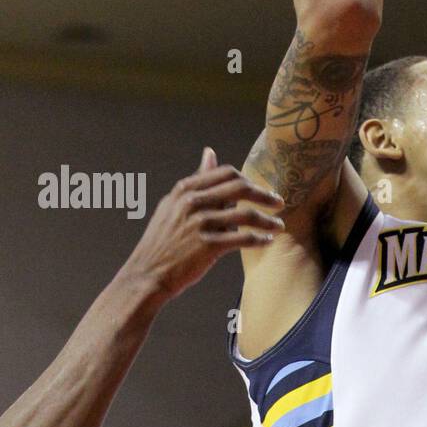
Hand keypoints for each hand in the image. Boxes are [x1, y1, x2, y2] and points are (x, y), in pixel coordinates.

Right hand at [124, 149, 284, 301]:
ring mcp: (200, 224)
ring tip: (279, 225)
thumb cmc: (164, 241)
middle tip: (279, 203)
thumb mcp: (174, 205)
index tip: (260, 190)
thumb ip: (197, 181)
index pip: (226, 174)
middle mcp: (192, 203)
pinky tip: (267, 241)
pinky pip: (243, 238)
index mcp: (185, 190)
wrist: (148, 274)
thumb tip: (210, 152)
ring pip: (246, 215)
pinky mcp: (208, 246)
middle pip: (240, 189)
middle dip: (264, 195)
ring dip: (268, 220)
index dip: (248, 180)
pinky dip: (260, 239)